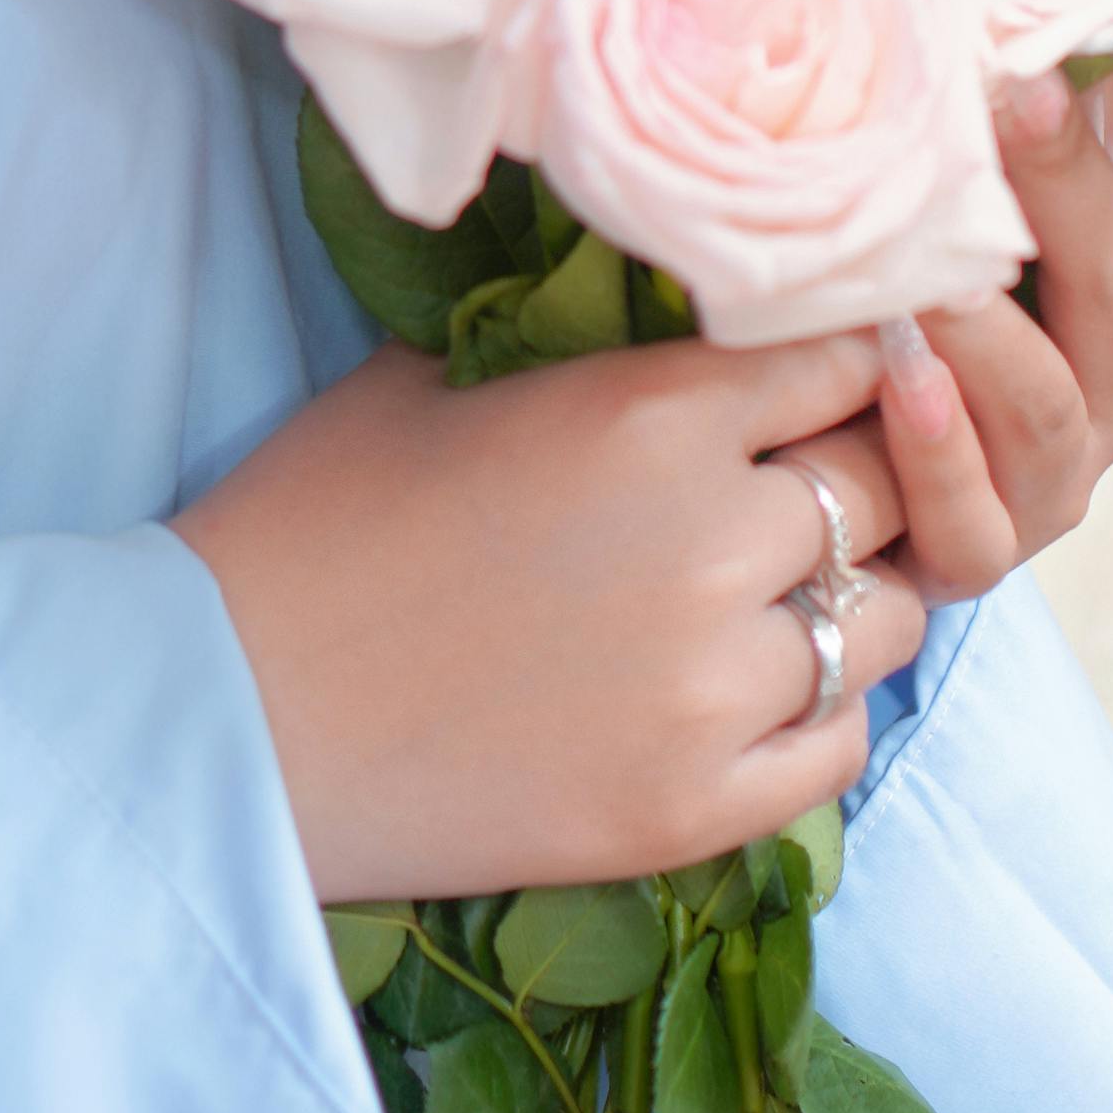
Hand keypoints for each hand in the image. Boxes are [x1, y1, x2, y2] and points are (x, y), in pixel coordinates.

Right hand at [176, 325, 931, 903]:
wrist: (225, 718)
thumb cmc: (312, 526)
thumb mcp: (428, 380)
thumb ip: (568, 342)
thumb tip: (646, 306)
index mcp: (650, 416)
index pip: (847, 359)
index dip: (842, 365)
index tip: (815, 383)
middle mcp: (713, 543)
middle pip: (885, 487)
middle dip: (857, 477)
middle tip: (801, 488)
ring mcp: (713, 689)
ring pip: (886, 622)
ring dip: (849, 600)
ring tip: (783, 598)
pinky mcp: (695, 806)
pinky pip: (841, 747)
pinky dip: (818, 713)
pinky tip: (753, 692)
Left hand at [846, 45, 1112, 603]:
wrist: (795, 459)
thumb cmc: (876, 265)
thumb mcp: (954, 168)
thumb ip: (989, 79)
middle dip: (1076, 180)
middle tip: (1015, 90)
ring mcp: (1061, 466)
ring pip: (1056, 399)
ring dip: (989, 326)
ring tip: (918, 271)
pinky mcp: (976, 551)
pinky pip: (974, 514)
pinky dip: (934, 445)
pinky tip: (893, 374)